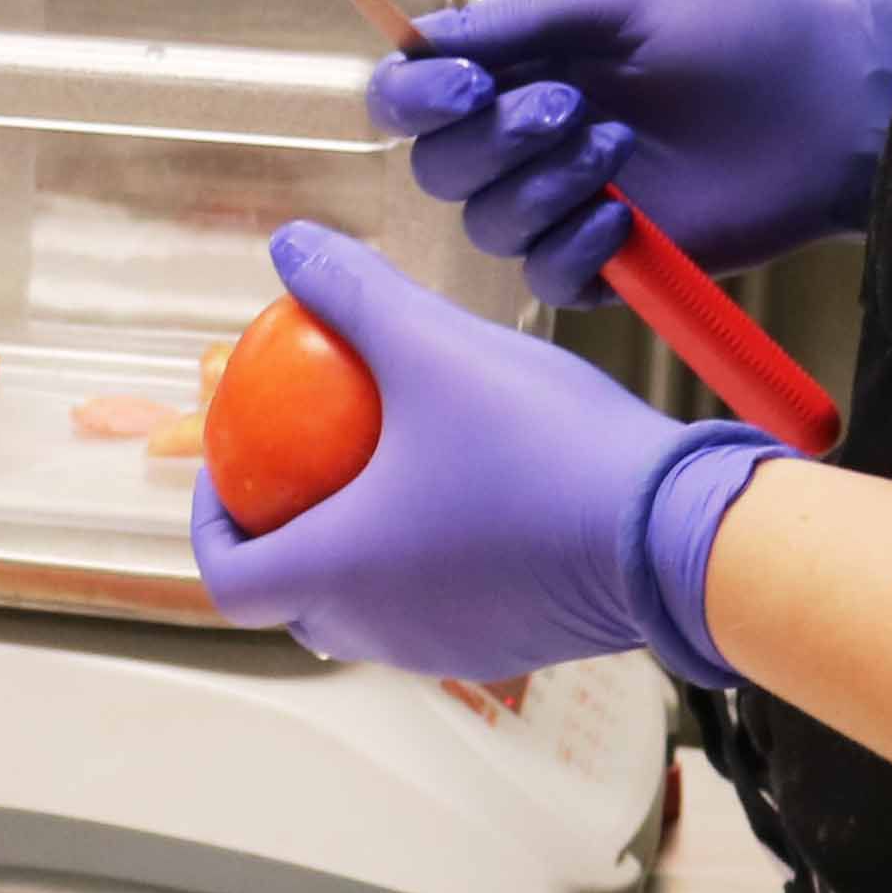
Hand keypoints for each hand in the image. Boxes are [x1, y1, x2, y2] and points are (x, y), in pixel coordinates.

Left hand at [188, 224, 789, 682]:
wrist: (680, 534)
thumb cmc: (546, 447)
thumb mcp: (435, 346)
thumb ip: (354, 292)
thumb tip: (291, 244)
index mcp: (340, 573)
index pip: (229, 578)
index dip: (211, 524)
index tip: (230, 466)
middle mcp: (384, 629)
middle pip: (293, 600)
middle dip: (281, 536)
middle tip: (300, 463)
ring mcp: (450, 648)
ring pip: (368, 613)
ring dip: (355, 553)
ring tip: (384, 469)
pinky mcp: (511, 647)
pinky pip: (439, 613)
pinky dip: (424, 567)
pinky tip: (466, 491)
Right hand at [372, 0, 891, 304]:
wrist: (833, 104)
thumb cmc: (735, 30)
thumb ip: (516, 22)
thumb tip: (414, 40)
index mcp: (518, 69)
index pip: (411, 96)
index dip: (414, 98)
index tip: (464, 85)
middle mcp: (528, 141)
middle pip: (437, 168)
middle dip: (492, 140)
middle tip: (571, 105)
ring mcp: (568, 205)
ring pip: (486, 225)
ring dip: (541, 186)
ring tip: (619, 147)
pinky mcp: (614, 263)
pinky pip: (546, 278)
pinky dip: (572, 248)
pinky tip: (626, 219)